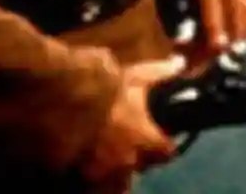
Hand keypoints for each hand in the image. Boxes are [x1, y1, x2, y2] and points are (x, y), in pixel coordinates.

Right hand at [80, 56, 184, 182]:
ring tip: (104, 155)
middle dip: (135, 158)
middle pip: (139, 168)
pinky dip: (87, 172)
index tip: (160, 137)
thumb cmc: (107, 88)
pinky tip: (81, 159)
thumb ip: (160, 73)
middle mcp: (127, 162)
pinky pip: (86, 181)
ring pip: (113, 182)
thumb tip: (179, 64)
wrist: (66, 100)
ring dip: (113, 171)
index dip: (164, 144)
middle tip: (127, 142)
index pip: (166, 152)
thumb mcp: (136, 76)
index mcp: (145, 141)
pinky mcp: (75, 175)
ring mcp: (101, 172)